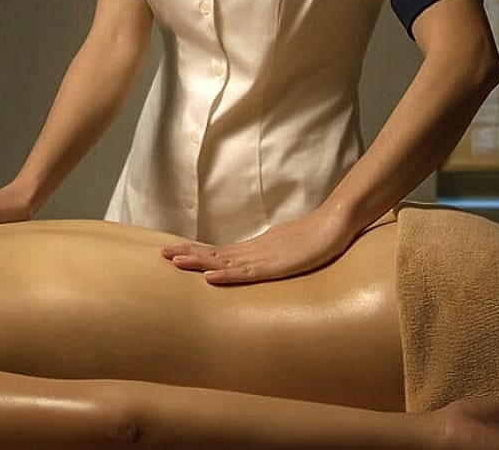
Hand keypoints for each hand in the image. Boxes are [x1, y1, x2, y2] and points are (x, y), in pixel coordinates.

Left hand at [160, 209, 353, 284]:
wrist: (337, 222)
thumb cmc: (318, 235)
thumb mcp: (290, 248)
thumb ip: (274, 253)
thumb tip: (264, 261)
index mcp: (257, 248)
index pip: (222, 251)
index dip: (199, 251)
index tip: (176, 252)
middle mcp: (255, 250)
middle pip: (216, 253)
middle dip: (189, 253)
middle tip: (162, 254)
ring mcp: (264, 257)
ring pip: (224, 261)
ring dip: (198, 261)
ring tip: (174, 261)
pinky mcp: (276, 266)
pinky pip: (246, 273)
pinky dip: (226, 275)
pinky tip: (209, 276)